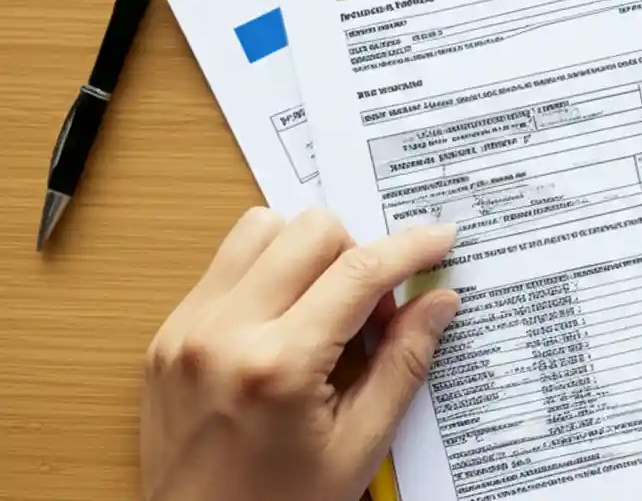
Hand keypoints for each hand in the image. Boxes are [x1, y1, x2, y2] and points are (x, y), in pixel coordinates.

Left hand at [140, 209, 460, 500]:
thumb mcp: (359, 447)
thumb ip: (403, 364)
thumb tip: (440, 301)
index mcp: (277, 367)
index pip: (357, 272)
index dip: (409, 248)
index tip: (440, 239)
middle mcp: (222, 333)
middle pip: (310, 230)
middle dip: (357, 253)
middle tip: (373, 312)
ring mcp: (185, 329)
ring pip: (261, 228)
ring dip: (306, 252)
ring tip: (326, 309)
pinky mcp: (166, 333)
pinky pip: (226, 264)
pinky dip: (267, 272)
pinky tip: (286, 322)